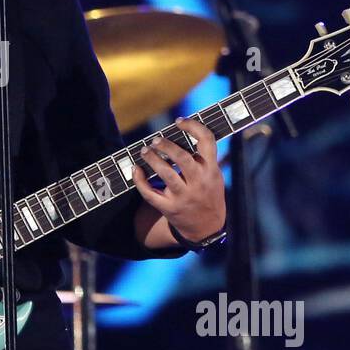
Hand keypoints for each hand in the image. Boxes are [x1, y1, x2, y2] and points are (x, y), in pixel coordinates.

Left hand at [131, 117, 226, 242]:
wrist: (207, 227)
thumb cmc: (208, 193)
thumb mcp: (214, 175)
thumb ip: (204, 157)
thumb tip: (186, 129)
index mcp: (211, 170)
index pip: (206, 141)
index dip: (193, 127)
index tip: (179, 121)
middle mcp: (199, 182)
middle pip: (182, 158)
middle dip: (167, 146)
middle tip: (156, 140)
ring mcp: (184, 196)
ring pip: (166, 174)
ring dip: (152, 159)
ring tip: (144, 150)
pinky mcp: (169, 208)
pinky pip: (150, 194)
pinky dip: (140, 181)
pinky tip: (136, 169)